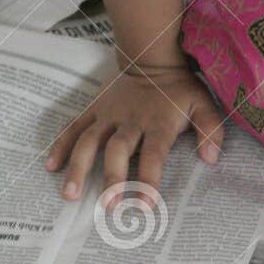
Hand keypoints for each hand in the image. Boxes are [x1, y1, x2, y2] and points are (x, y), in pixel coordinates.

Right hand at [45, 65, 223, 204]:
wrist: (152, 57)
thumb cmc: (180, 89)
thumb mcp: (204, 104)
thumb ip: (211, 131)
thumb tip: (211, 158)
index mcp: (158, 124)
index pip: (154, 154)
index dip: (149, 179)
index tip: (145, 205)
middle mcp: (130, 121)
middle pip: (117, 150)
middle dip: (112, 177)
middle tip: (107, 206)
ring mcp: (108, 115)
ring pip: (89, 141)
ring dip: (78, 168)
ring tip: (70, 195)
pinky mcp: (94, 110)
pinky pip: (74, 127)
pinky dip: (61, 145)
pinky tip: (51, 166)